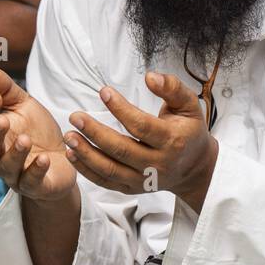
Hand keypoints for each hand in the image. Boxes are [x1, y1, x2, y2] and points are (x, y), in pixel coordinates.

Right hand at [0, 68, 75, 202]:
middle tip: (2, 120)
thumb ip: (7, 90)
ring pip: (8, 166)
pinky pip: (30, 181)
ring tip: (25, 140)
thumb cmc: (37, 132)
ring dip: (15, 153)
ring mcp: (14, 173)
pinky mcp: (34, 186)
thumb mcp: (24, 106)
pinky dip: (36, 171)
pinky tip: (44, 159)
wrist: (61, 162)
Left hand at [64, 72, 218, 210]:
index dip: (121, 109)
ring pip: (110, 169)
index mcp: (172, 141)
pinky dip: (87, 171)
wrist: (195, 168)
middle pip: (122, 150)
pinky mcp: (133, 188)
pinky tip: (72, 155)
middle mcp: (158, 164)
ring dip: (86, 154)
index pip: (142, 126)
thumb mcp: (189, 105)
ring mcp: (144, 179)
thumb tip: (150, 77)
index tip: (103, 92)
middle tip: (75, 116)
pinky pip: (106, 182)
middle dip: (95, 133)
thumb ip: (172, 88)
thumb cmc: (188, 130)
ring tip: (69, 136)